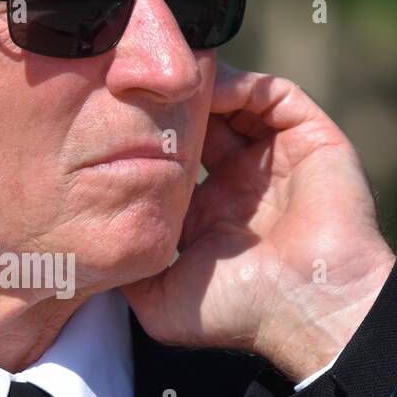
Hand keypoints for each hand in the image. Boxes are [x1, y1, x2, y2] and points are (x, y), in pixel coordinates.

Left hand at [121, 61, 396, 382]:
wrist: (308, 308)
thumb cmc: (239, 311)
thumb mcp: (161, 301)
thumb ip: (127, 271)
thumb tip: (86, 251)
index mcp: (207, 213)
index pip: (170, 159)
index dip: (142, 138)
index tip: (109, 124)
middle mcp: (240, 181)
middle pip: (199, 122)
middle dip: (170, 104)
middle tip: (138, 89)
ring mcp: (275, 159)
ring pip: (234, 101)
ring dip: (201, 90)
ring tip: (171, 86)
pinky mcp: (309, 139)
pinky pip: (273, 94)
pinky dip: (242, 85)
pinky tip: (212, 93)